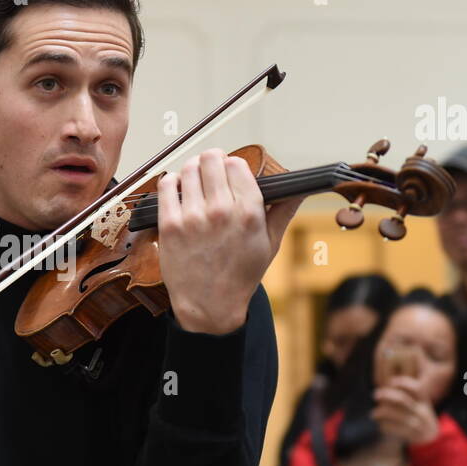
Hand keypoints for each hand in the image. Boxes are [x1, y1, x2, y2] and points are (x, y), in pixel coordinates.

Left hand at [156, 149, 301, 334]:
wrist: (210, 305)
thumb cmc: (241, 276)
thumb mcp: (270, 244)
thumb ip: (284, 211)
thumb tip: (300, 189)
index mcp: (250, 213)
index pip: (237, 164)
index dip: (232, 163)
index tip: (229, 170)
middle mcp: (222, 212)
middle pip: (212, 159)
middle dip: (212, 160)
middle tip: (210, 167)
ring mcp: (193, 218)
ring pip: (188, 169)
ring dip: (192, 169)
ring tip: (194, 178)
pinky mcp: (170, 225)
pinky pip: (166, 186)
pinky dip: (171, 181)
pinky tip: (177, 187)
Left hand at [371, 375, 440, 444]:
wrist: (430, 438)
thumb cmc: (416, 416)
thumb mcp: (418, 404)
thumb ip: (404, 396)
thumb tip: (384, 388)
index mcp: (423, 401)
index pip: (416, 389)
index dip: (402, 383)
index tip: (391, 382)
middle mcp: (422, 411)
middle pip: (401, 400)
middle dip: (386, 395)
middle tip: (375, 395)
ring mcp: (417, 424)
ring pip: (396, 415)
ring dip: (381, 412)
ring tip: (374, 414)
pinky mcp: (411, 435)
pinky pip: (393, 428)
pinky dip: (384, 425)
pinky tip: (381, 424)